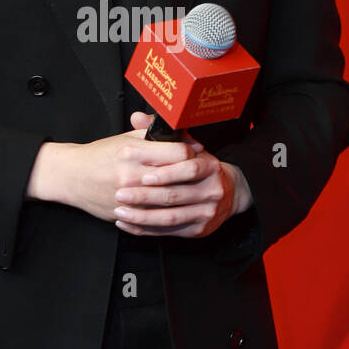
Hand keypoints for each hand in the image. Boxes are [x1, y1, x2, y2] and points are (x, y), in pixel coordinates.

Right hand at [25, 118, 204, 222]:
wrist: (72, 176)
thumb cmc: (100, 155)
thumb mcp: (127, 137)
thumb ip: (156, 136)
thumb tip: (187, 141)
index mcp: (133, 151)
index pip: (178, 154)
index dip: (192, 153)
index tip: (194, 154)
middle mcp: (131, 175)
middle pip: (177, 178)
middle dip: (193, 177)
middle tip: (200, 174)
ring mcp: (128, 198)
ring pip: (169, 202)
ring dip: (185, 198)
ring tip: (190, 191)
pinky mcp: (125, 214)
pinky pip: (155, 219)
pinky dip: (169, 214)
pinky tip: (175, 208)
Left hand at [111, 111, 251, 238]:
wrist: (229, 193)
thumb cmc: (199, 167)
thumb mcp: (187, 147)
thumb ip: (161, 133)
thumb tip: (137, 117)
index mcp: (210, 165)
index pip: (190, 168)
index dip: (167, 173)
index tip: (144, 176)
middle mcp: (212, 190)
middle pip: (175, 195)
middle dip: (145, 196)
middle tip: (121, 194)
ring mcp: (207, 212)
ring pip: (170, 217)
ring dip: (142, 216)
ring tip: (120, 211)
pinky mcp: (199, 229)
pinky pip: (169, 232)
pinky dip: (146, 229)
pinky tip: (128, 224)